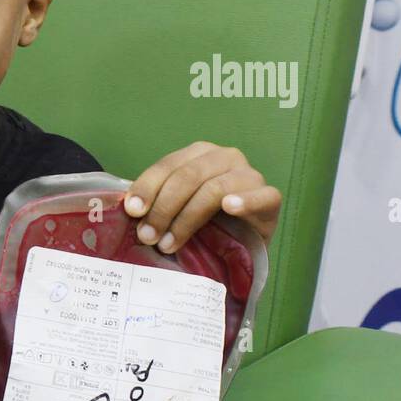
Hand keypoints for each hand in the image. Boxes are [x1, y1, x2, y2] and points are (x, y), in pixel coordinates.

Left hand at [124, 141, 280, 251]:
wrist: (241, 245)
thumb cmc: (205, 224)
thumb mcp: (176, 209)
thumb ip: (157, 203)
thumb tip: (129, 209)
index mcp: (198, 154)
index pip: (168, 166)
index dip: (148, 187)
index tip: (132, 211)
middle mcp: (225, 157)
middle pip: (188, 176)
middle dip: (163, 208)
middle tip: (148, 236)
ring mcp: (250, 175)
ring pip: (214, 189)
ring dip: (187, 219)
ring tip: (169, 244)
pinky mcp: (271, 198)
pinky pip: (261, 196)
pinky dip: (244, 201)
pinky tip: (229, 208)